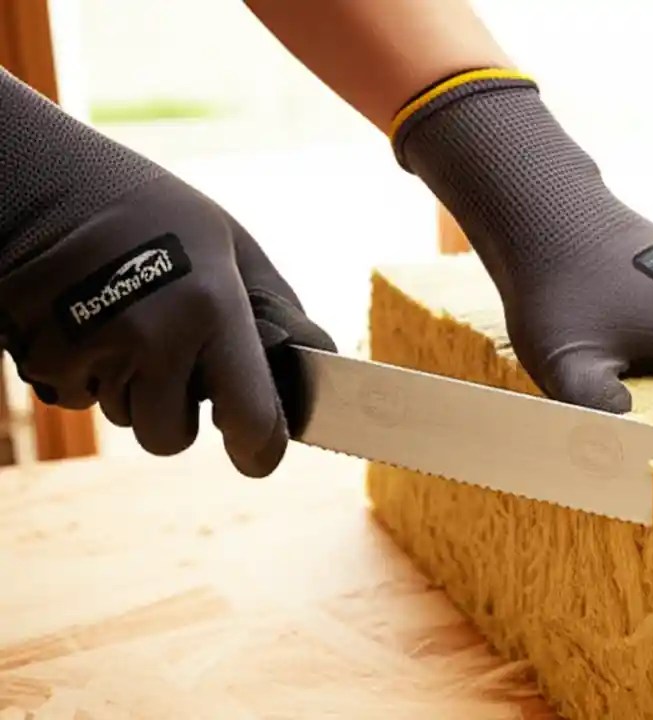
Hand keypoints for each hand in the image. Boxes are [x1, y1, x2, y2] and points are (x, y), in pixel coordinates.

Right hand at [0, 69, 335, 474]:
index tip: (260, 454)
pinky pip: (82, 399)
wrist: (45, 184)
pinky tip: (93, 325)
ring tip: (132, 326)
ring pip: (127, 420)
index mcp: (210, 308)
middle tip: (177, 362)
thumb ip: (276, 309)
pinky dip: (92, 377)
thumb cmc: (157, 216)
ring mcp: (92, 354)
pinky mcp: (44, 361)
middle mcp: (152, 338)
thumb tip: (320, 359)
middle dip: (179, 415)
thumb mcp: (232, 248)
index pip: (249, 417)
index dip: (260, 448)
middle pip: (171, 437)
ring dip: (136, 392)